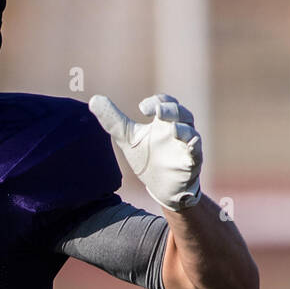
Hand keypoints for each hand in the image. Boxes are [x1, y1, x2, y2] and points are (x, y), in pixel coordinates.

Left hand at [89, 92, 202, 211]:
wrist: (161, 188)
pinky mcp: (192, 162)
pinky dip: (193, 149)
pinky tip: (189, 147)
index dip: (156, 102)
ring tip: (173, 129)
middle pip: (181, 113)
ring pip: (190, 132)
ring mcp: (186, 146)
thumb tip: (93, 100)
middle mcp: (178, 129)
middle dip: (170, 110)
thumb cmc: (148, 158)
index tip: (142, 108)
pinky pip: (196, 153)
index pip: (165, 103)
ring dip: (183, 129)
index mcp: (164, 121)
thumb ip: (113, 121)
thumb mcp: (128, 139)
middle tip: (157, 111)